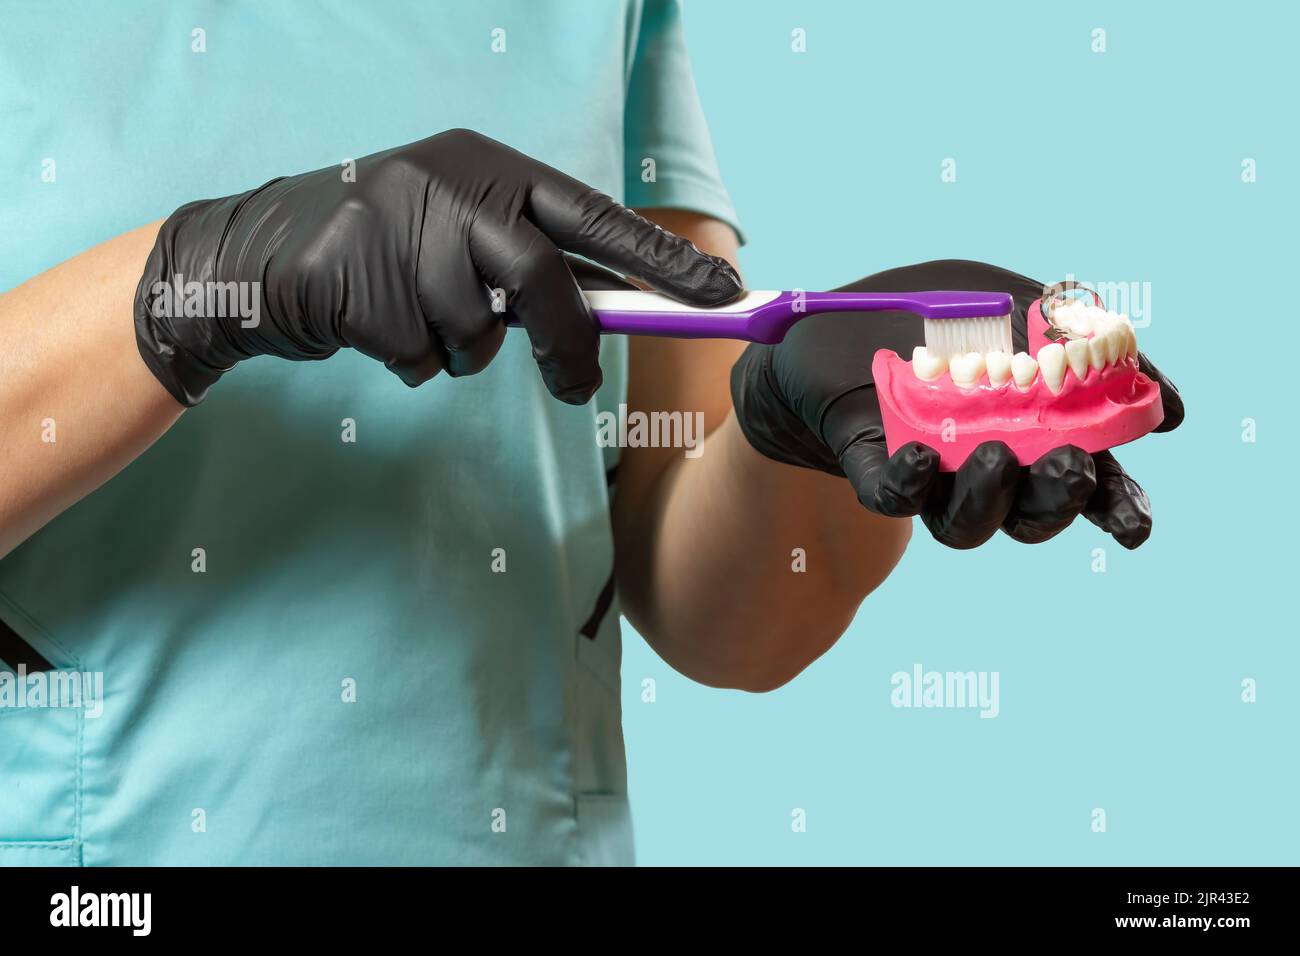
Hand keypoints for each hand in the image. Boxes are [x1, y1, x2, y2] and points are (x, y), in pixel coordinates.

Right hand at [135, 128, 741, 405]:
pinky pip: (420, 358)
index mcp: (490, 167)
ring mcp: (398, 227)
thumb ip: (532, 263)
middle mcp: (451, 184)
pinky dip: (410, 364)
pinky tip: (375, 327)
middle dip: (567, 342)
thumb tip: (625, 312)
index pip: (596, 215)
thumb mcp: (464, 234)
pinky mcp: (354, 279)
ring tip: (415, 320)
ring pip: (476, 332)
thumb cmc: (387, 252)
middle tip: (579, 388)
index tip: (725, 297)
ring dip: (460, 351)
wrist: (259, 256)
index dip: (662, 261)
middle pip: (542, 276)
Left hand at [730, 260, 1183, 549]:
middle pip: (1031, 514)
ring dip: (987, 494)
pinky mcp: (872, 470)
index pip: (1083, 488)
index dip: (1114, 509)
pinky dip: (907, 486)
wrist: (827, 319)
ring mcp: (929, 476)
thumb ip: (1089, 347)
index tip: (1135, 524)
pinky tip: (916, 463)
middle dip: (1054, 498)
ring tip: (994, 452)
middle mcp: (985, 470)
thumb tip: (1166, 407)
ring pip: (967, 522)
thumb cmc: (933, 311)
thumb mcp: (1019, 307)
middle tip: (1066, 464)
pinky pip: (893, 498)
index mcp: (1033, 437)